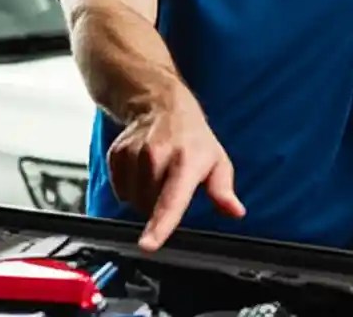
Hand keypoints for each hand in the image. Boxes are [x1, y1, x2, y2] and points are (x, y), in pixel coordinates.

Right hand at [107, 94, 245, 250]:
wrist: (163, 106)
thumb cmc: (193, 139)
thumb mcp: (217, 162)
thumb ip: (223, 190)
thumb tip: (235, 211)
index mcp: (186, 162)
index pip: (171, 200)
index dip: (159, 226)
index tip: (147, 245)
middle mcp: (157, 156)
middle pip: (149, 207)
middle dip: (159, 205)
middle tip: (171, 183)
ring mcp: (134, 154)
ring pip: (133, 200)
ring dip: (144, 197)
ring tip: (157, 175)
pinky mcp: (117, 154)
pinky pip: (120, 190)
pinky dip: (130, 187)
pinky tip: (142, 171)